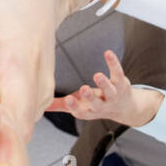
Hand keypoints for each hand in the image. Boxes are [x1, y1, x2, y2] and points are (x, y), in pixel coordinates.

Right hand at [48, 50, 162, 129]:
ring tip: (97, 75)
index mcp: (88, 112)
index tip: (68, 99)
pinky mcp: (121, 83)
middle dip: (90, 97)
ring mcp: (113, 95)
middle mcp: (102, 106)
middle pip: (96, 104)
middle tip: (83, 89)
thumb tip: (40, 105)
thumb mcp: (79, 107)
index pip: (80, 112)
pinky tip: (108, 53)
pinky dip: (113, 63)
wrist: (125, 108)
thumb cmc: (97, 105)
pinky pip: (117, 73)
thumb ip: (60, 105)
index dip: (74, 106)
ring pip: (109, 90)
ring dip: (103, 83)